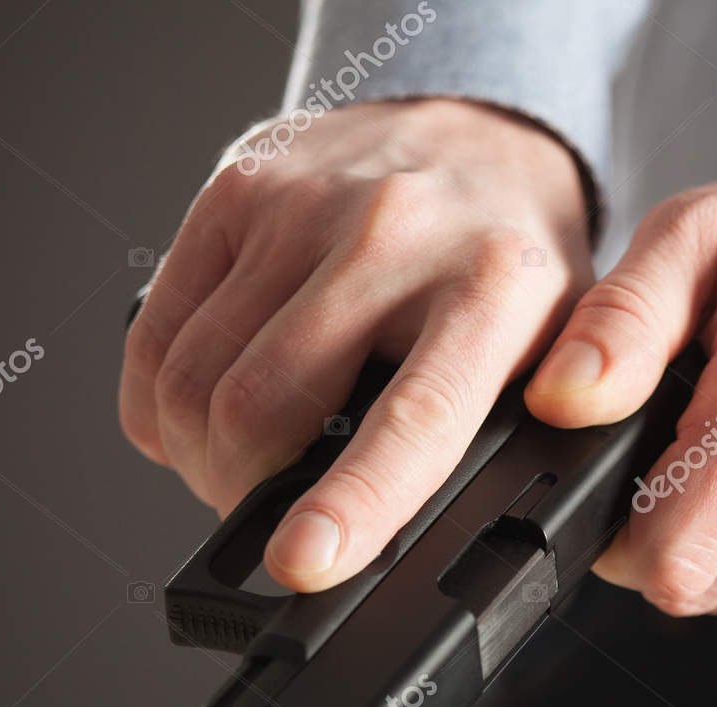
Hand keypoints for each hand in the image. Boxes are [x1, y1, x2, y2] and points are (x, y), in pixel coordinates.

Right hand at [119, 98, 589, 588]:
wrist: (478, 132)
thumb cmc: (513, 260)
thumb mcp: (560, 348)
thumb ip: (531, 436)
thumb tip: (477, 547)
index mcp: (495, 288)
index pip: (414, 417)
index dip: (353, 503)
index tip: (303, 563)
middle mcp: (394, 234)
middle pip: (263, 406)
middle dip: (244, 495)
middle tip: (269, 525)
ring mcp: (304, 202)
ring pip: (194, 377)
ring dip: (199, 460)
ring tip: (236, 474)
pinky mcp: (235, 185)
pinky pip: (156, 329)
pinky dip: (158, 403)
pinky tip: (198, 418)